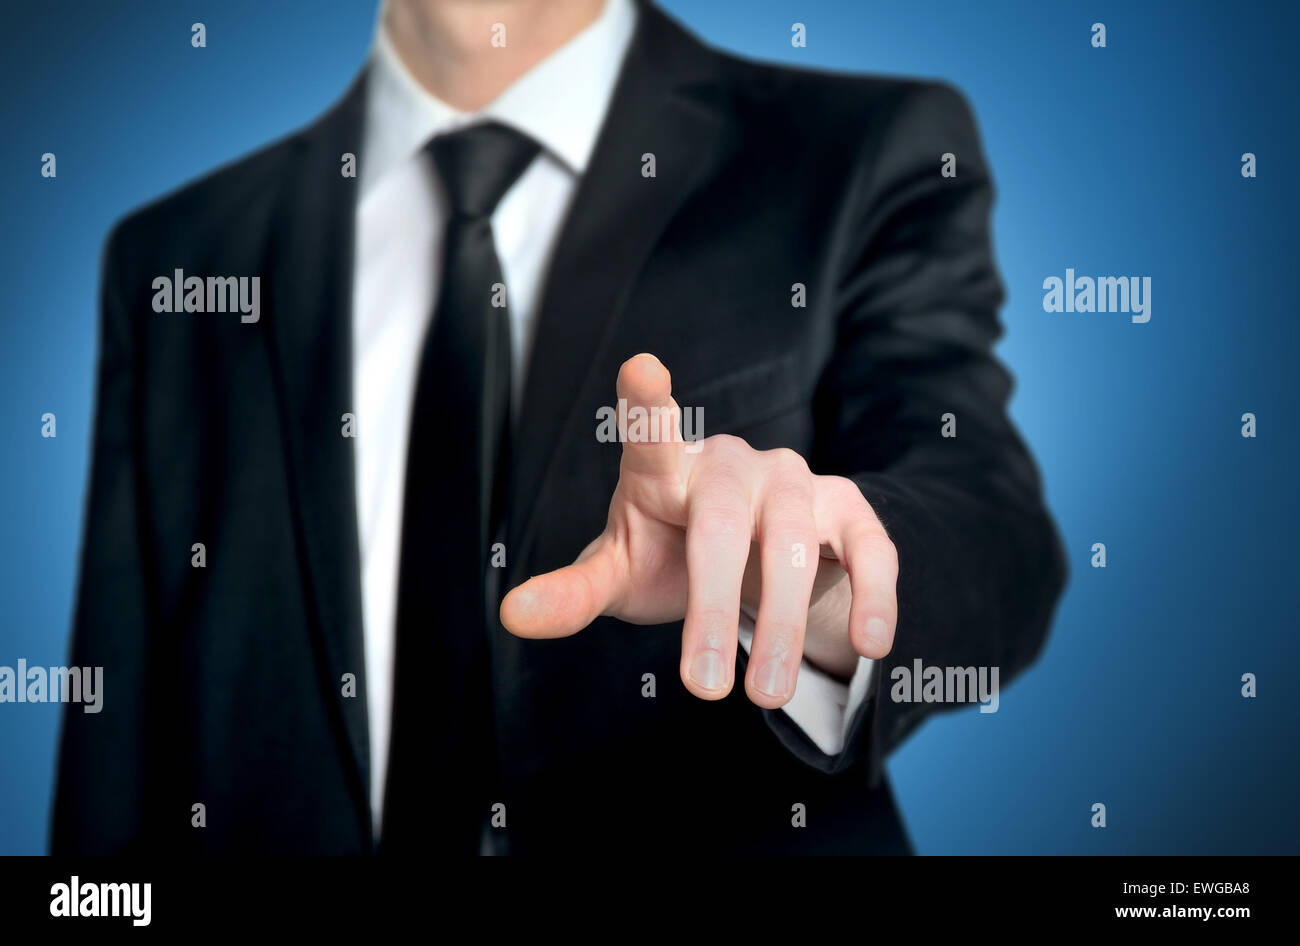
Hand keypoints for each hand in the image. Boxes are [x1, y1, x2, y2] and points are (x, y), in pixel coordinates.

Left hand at [500, 353, 896, 707]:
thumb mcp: (619, 575)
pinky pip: (868, 547)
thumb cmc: (669, 554)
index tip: (641, 370)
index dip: (647, 403)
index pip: (650, 431)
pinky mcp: (843, 510)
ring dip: (782, 622)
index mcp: (662, 468)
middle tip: (702, 687)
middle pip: (721, 525)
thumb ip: (573, 593)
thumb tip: (510, 616)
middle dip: (712, 608)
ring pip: (792, 542)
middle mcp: (729, 464)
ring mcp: (791, 482)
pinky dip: (872, 595)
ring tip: (766, 697)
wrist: (745, 557)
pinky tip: (869, 646)